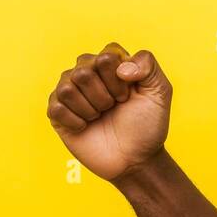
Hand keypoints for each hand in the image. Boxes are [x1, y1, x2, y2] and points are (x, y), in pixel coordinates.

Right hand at [46, 42, 172, 181]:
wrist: (135, 159)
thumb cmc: (147, 124)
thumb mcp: (160, 91)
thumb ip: (148, 64)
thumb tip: (121, 67)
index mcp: (109, 62)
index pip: (105, 56)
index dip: (118, 80)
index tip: (127, 95)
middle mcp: (86, 70)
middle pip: (83, 71)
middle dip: (104, 96)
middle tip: (113, 108)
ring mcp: (69, 90)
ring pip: (67, 88)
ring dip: (90, 109)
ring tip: (100, 116)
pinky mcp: (57, 112)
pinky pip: (56, 107)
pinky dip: (76, 121)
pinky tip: (86, 127)